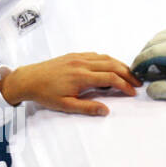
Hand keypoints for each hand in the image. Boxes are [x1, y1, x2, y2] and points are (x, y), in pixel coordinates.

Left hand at [0, 52, 140, 115]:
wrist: (28, 79)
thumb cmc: (45, 94)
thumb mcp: (65, 105)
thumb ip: (87, 108)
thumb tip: (106, 110)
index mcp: (81, 77)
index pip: (110, 78)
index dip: (124, 85)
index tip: (132, 92)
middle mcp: (82, 63)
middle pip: (112, 65)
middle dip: (127, 74)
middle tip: (137, 83)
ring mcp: (78, 57)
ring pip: (105, 58)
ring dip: (119, 65)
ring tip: (129, 75)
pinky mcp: (74, 55)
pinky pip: (95, 55)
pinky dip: (107, 60)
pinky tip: (111, 67)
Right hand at [132, 27, 165, 107]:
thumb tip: (150, 89)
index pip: (149, 54)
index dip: (138, 63)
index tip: (134, 72)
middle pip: (151, 45)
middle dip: (144, 58)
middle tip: (142, 72)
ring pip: (157, 38)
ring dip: (152, 51)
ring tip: (159, 67)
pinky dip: (161, 44)